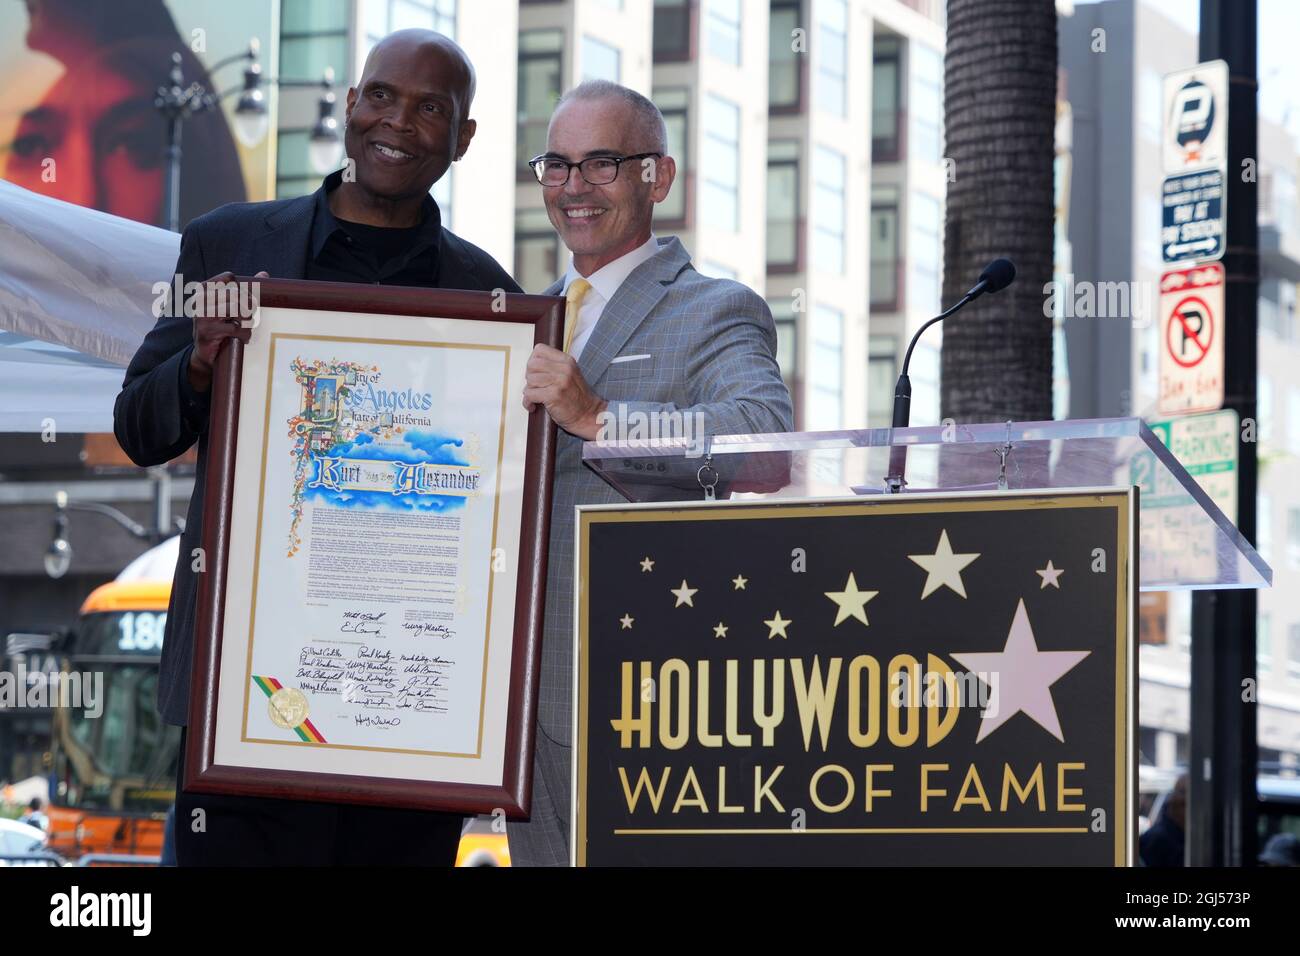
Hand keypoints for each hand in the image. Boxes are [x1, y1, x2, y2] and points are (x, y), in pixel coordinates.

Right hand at [187, 270, 268, 391]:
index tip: (246, 298)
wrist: (206, 354)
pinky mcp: (208, 331)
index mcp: (205, 290)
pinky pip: (236, 328)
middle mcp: (201, 300)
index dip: (243, 288)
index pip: (229, 278)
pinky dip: (244, 334)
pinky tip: (242, 338)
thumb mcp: (231, 305)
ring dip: (248, 321)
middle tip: (249, 316)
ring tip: (244, 327)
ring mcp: (203, 315)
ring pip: (237, 309)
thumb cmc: (222, 326)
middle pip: (237, 294)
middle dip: (249, 306)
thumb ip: (246, 289)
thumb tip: (264, 274)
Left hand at [522, 344, 607, 438]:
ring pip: (530, 379)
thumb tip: (531, 365)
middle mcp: (564, 368)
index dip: (533, 361)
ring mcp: (560, 381)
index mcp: (567, 360)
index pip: (539, 350)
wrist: (588, 414)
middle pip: (532, 364)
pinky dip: (528, 402)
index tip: (536, 373)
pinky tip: (533, 406)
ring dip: (529, 390)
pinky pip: (529, 394)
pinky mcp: (554, 395)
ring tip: (536, 397)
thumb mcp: (569, 374)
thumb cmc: (576, 397)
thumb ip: (554, 367)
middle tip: (535, 387)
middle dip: (529, 377)